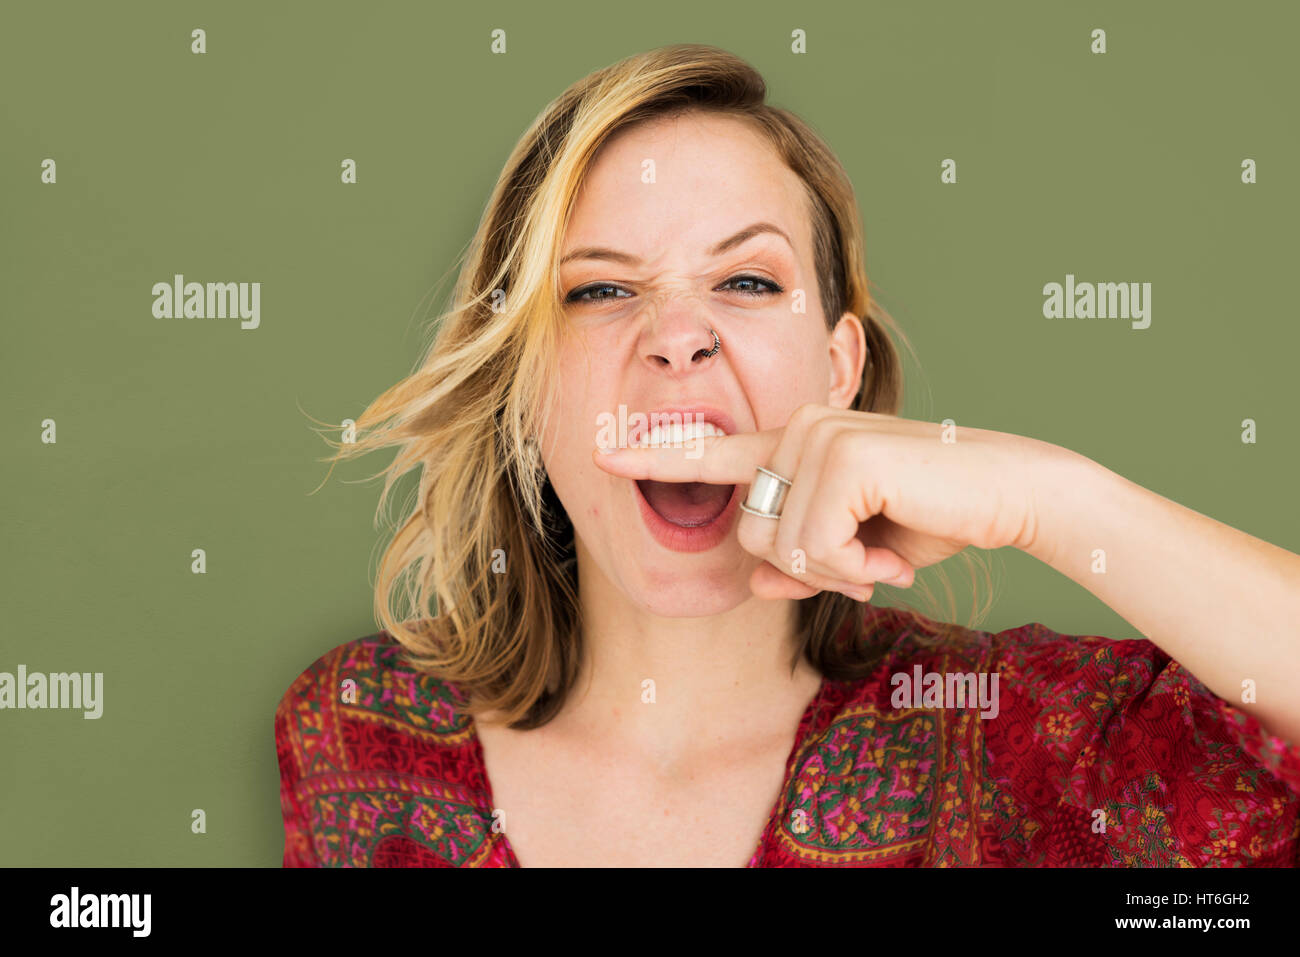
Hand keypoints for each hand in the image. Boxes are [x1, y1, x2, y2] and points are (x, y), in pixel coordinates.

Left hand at [591, 403, 1051, 601]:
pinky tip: (893, 553)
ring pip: (778, 547)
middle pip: (750, 535)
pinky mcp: (840, 457)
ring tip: (885, 554)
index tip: (600, 451)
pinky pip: (813, 547)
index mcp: (794, 440)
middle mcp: (797, 428)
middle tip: (869, 565)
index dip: (654, 455)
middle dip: (809, 571)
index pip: (713, 453)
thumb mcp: (858, 549)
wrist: (1007, 495)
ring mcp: (816, 436)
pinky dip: (854, 568)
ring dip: (836, 572)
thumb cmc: (935, 514)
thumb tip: (759, 584)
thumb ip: (803, 560)